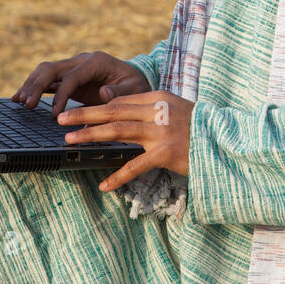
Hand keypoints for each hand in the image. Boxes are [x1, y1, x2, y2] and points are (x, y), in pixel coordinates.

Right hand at [11, 50, 149, 116]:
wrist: (135, 78)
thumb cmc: (136, 85)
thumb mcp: (134, 89)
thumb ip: (119, 93)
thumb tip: (103, 94)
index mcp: (96, 62)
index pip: (72, 76)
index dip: (61, 95)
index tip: (54, 114)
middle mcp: (81, 60)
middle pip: (52, 68)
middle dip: (37, 85)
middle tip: (26, 105)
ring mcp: (73, 67)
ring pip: (46, 71)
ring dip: (31, 85)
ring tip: (18, 101)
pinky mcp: (69, 76)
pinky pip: (48, 80)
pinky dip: (34, 87)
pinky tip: (21, 98)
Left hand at [57, 90, 193, 191]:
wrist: (224, 141)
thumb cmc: (197, 127)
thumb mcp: (172, 109)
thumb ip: (147, 108)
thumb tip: (116, 108)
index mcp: (156, 98)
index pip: (119, 101)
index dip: (94, 107)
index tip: (74, 111)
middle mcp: (157, 110)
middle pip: (112, 111)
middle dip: (84, 115)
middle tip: (60, 120)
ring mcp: (161, 130)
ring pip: (118, 131)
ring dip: (91, 136)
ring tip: (70, 141)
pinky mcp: (166, 152)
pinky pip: (136, 165)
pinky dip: (118, 176)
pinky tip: (104, 185)